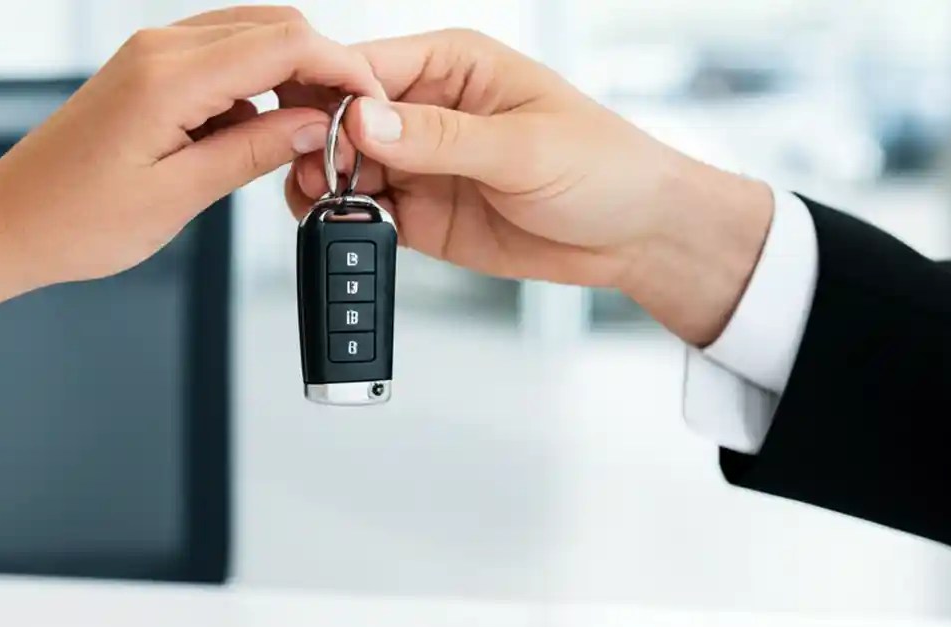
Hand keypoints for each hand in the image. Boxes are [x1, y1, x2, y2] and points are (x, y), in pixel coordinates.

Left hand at [0, 6, 382, 290]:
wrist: (9, 224)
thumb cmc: (74, 220)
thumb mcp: (180, 197)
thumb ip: (256, 153)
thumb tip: (318, 128)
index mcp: (167, 76)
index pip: (284, 42)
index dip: (341, 68)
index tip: (370, 105)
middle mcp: (160, 49)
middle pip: (275, 26)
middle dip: (323, 70)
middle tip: (346, 128)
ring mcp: (152, 55)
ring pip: (253, 37)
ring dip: (292, 78)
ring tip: (307, 140)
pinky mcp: (150, 71)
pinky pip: (224, 59)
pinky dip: (257, 89)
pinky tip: (261, 136)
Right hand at [285, 30, 773, 345]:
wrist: (636, 237)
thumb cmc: (606, 168)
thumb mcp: (526, 148)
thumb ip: (443, 138)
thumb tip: (366, 120)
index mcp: (453, 65)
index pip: (367, 65)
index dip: (331, 93)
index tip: (315, 128)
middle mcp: (428, 110)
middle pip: (342, 118)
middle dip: (318, 144)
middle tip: (314, 176)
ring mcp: (421, 164)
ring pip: (342, 168)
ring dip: (325, 187)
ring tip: (327, 207)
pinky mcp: (421, 213)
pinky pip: (365, 214)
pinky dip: (347, 224)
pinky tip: (351, 231)